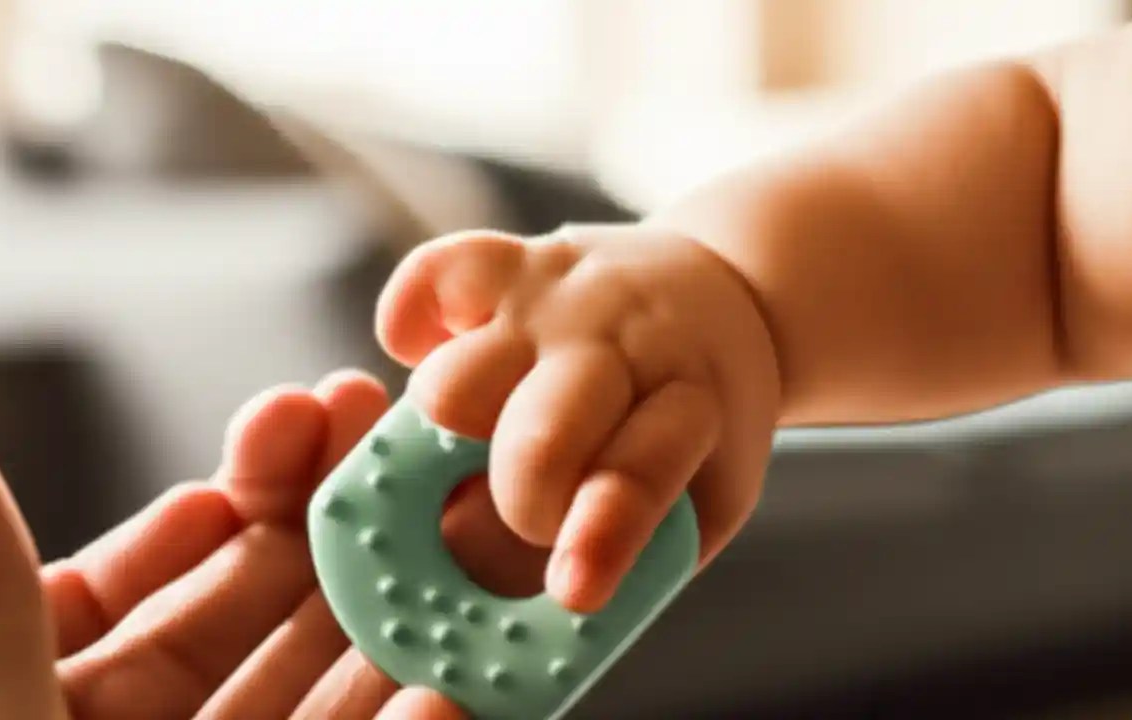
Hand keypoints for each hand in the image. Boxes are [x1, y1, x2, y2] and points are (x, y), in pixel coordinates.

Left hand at [0, 370, 546, 718]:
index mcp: (35, 710)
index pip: (133, 592)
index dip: (220, 507)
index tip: (285, 434)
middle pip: (244, 629)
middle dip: (326, 533)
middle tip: (393, 447)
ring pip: (318, 695)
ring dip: (392, 618)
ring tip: (453, 532)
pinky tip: (451, 678)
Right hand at [377, 223, 780, 611]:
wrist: (723, 295)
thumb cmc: (692, 422)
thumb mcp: (703, 493)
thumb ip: (625, 545)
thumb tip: (495, 594)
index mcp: (686, 406)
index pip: (639, 478)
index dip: (599, 538)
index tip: (571, 592)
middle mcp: (621, 346)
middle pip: (539, 436)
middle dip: (520, 499)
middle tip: (529, 515)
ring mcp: (560, 299)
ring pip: (458, 381)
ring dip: (453, 434)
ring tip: (480, 440)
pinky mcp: (508, 262)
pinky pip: (425, 282)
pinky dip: (408, 325)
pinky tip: (430, 354)